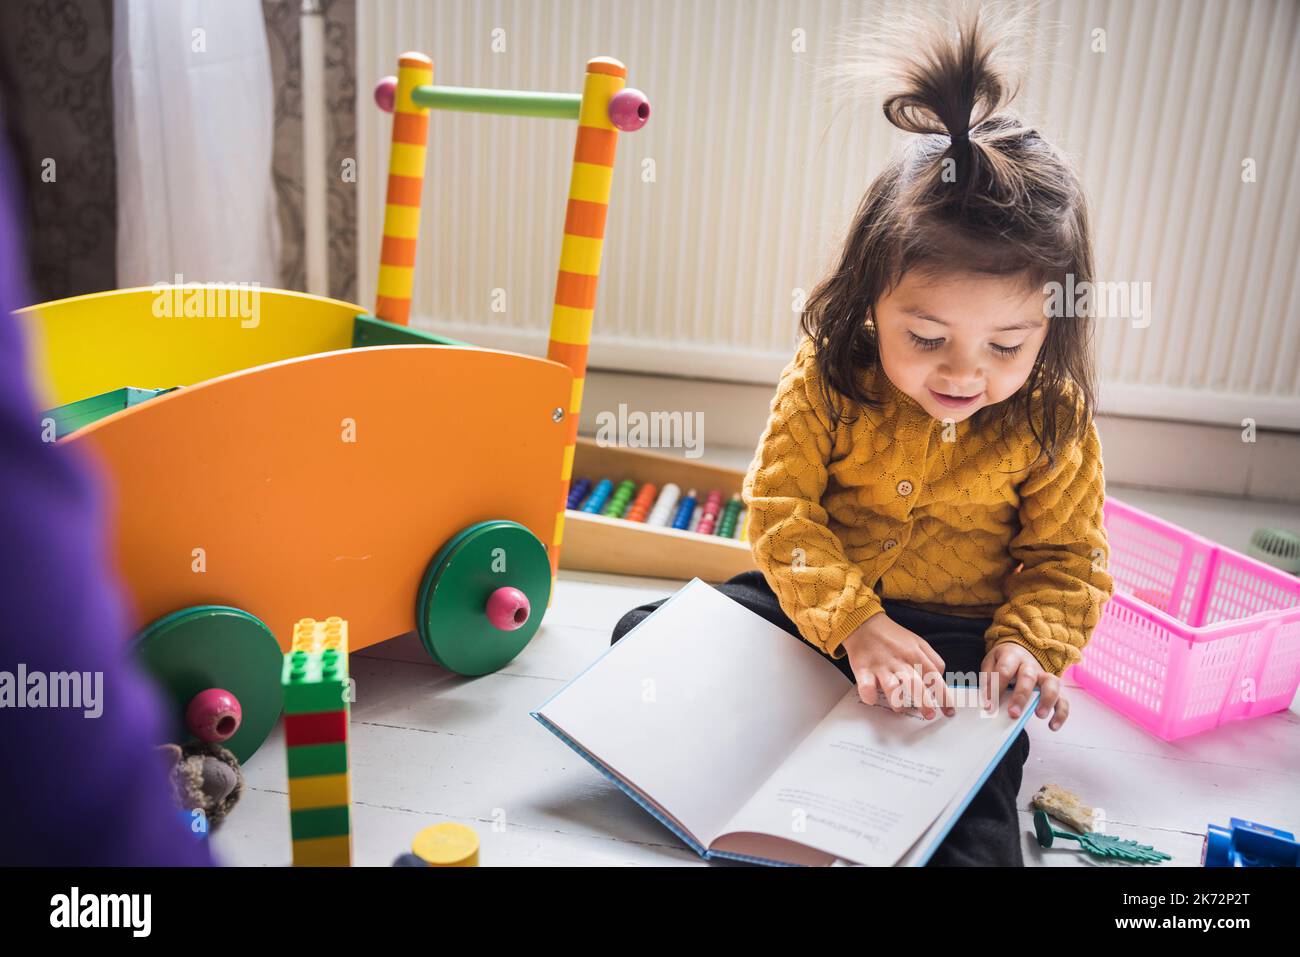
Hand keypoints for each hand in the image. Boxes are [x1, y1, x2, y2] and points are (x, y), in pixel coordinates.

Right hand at [840, 612, 954, 719]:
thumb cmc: (892, 636)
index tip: (948, 711)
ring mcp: (881, 666)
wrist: (864, 624)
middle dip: (925, 703)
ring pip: (892, 687)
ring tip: (900, 708)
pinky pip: (867, 687)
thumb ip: (932, 659)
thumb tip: (939, 678)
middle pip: (915, 684)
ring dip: (898, 702)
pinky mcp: (863, 669)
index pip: (934, 677)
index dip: (943, 696)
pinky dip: (870, 696)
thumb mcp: (917, 642)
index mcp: (915, 654)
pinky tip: (873, 698)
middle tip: (929, 715)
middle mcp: (899, 661)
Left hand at [981, 641, 1067, 730]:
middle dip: (1021, 696)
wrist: (1021, 651)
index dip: (996, 687)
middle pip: (1028, 677)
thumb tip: (987, 699)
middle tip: (1013, 713)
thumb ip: (988, 679)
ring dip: (1046, 700)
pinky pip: (1062, 700)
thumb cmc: (1004, 661)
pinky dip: (1060, 713)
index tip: (989, 705)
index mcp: (1012, 656)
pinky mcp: (1054, 688)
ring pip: (1052, 684)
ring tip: (1039, 715)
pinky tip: (1052, 726)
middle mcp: (1030, 665)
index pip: (1004, 670)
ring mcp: (1044, 676)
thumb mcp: (991, 663)